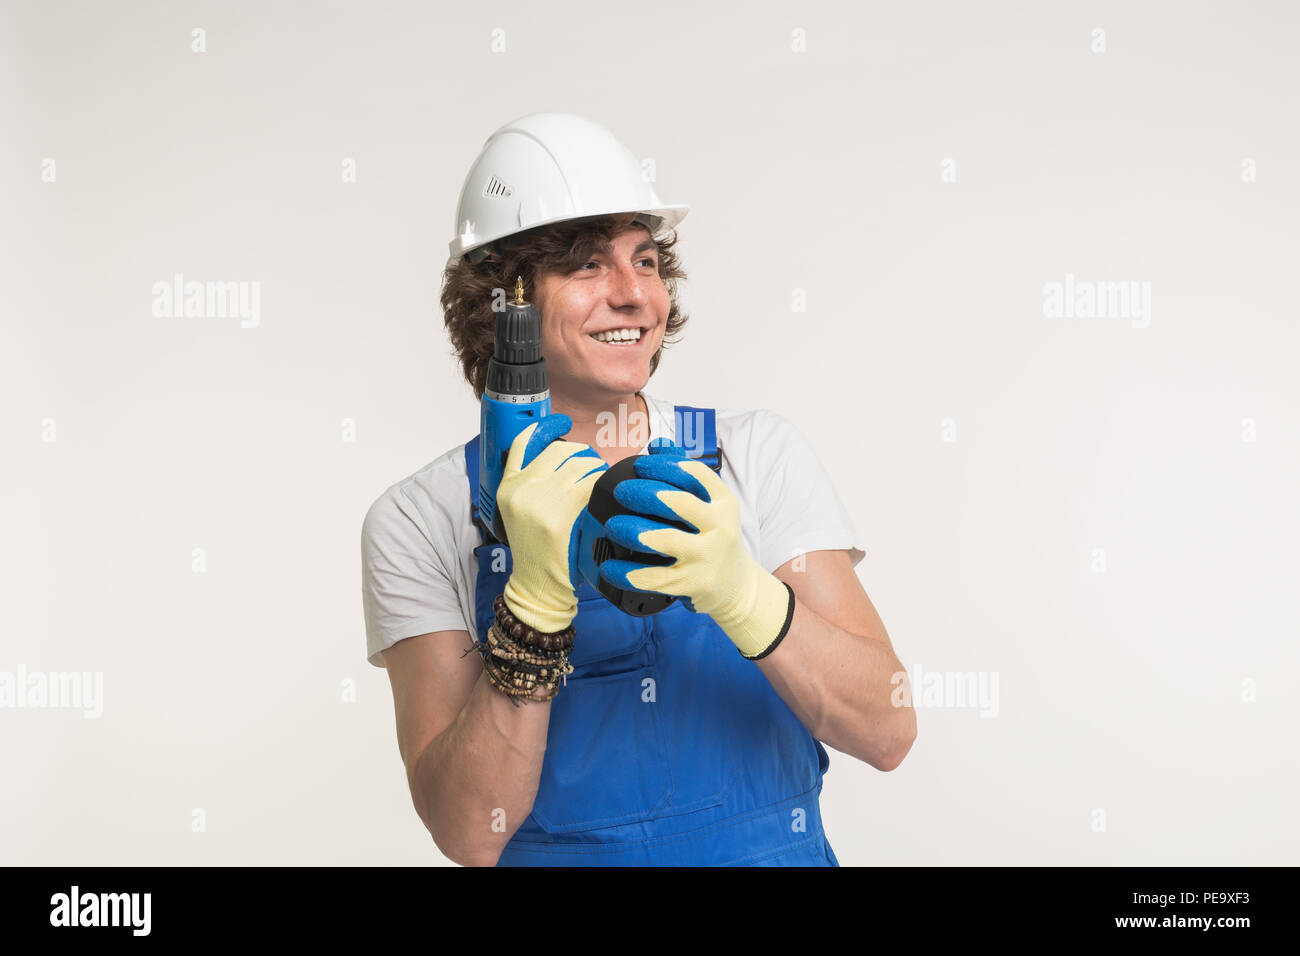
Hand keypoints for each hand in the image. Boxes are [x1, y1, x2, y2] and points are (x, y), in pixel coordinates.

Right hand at [496, 414, 607, 633]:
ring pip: (580, 463)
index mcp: (508, 487)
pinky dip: (602, 485)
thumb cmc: (538, 550)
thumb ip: (533, 484)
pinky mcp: (561, 513)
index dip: (546, 426)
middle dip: (582, 454)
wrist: (539, 585)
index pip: (523, 441)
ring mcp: (540, 500)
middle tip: (592, 468)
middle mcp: (521, 489)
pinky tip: (603, 495)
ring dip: (596, 468)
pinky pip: (591, 483)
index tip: (562, 421)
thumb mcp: (523, 512)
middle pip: (560, 449)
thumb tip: (564, 456)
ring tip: (600, 483)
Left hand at [597, 439, 794, 658]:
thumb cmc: (715, 537)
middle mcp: (720, 528)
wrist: (737, 585)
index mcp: (724, 502)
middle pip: (679, 503)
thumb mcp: (711, 506)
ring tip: (612, 526)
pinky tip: (609, 566)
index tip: (640, 465)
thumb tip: (658, 444)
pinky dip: (627, 573)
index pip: (695, 475)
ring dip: (633, 531)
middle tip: (621, 491)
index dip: (664, 466)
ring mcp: (707, 557)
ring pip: (665, 540)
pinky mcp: (692, 583)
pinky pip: (654, 577)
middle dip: (645, 494)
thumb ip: (686, 475)